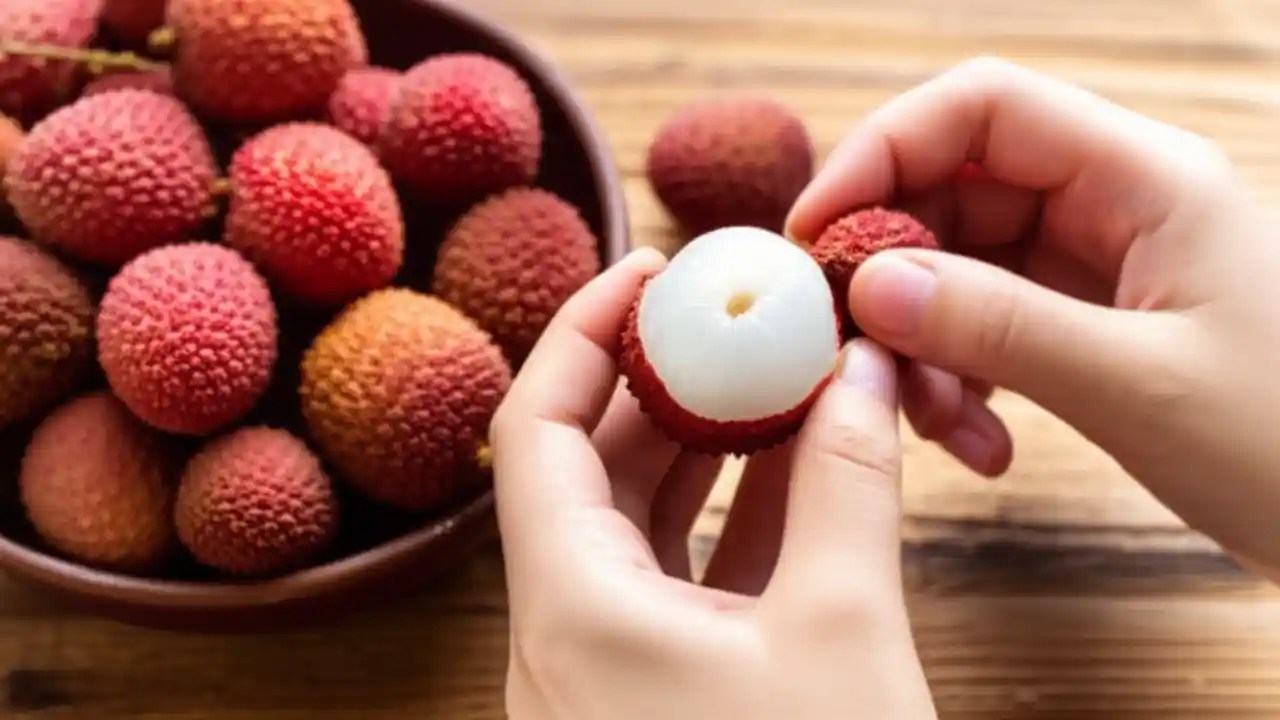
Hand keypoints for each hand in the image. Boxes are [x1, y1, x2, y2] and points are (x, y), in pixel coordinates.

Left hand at [490, 249, 937, 719]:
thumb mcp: (846, 628)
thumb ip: (850, 483)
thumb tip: (862, 368)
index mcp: (571, 611)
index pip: (535, 426)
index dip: (586, 329)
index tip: (654, 270)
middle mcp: (561, 636)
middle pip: (583, 465)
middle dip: (663, 382)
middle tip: (732, 315)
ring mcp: (600, 669)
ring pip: (630, 522)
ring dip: (701, 447)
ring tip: (773, 376)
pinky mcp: (649, 693)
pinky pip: (671, 578)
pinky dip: (726, 517)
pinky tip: (793, 464)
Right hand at [786, 56, 1279, 579]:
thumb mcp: (1136, 385)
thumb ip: (997, 326)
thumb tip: (870, 285)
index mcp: (1144, 179)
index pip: (983, 107)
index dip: (883, 150)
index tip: (816, 233)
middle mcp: (1116, 206)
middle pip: (956, 192)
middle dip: (895, 271)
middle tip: (854, 349)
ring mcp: (1101, 267)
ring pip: (962, 269)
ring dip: (928, 346)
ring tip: (944, 426)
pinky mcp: (1091, 326)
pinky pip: (990, 328)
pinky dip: (964, 381)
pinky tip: (983, 446)